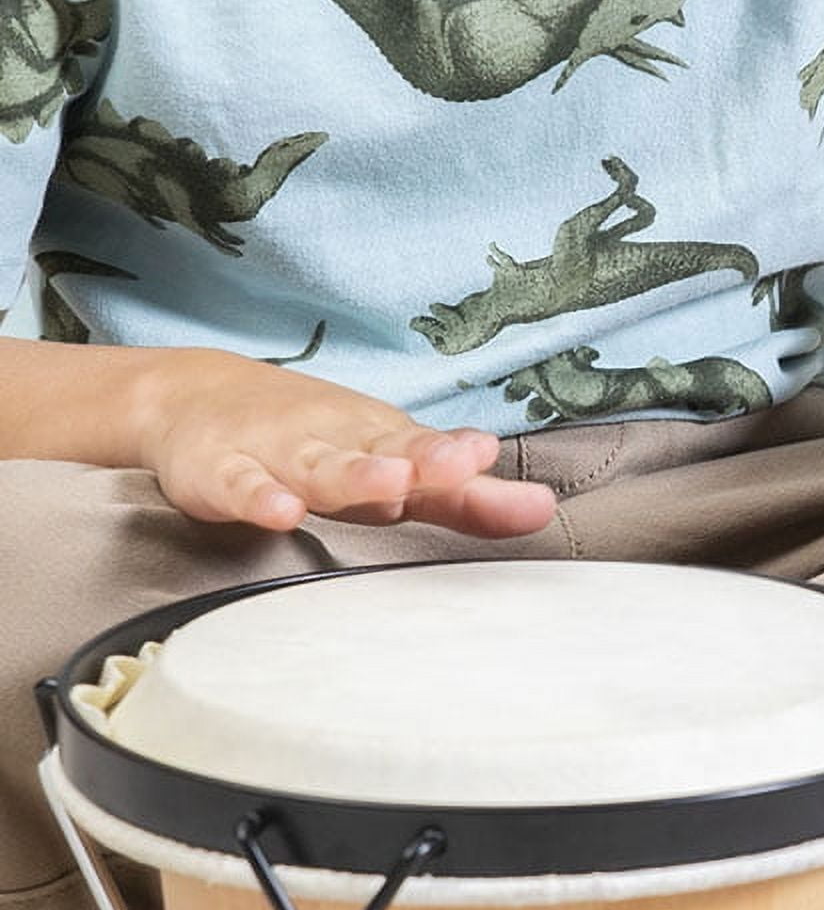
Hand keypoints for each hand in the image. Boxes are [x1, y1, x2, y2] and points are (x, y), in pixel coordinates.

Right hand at [134, 350, 556, 536]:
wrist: (192, 398)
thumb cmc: (316, 440)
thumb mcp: (393, 462)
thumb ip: (465, 497)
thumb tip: (545, 508)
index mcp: (383, 441)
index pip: (430, 452)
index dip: (459, 458)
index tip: (490, 456)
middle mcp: (338, 441)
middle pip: (385, 453)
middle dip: (425, 459)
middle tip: (463, 463)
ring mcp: (279, 454)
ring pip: (319, 467)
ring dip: (354, 474)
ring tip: (390, 483)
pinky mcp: (221, 472)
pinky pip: (240, 486)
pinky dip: (257, 498)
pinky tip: (280, 511)